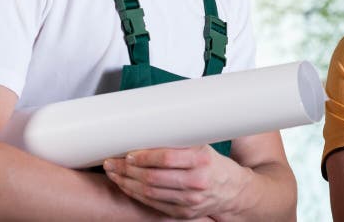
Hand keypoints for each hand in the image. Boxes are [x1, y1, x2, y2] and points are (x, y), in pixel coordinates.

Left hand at [103, 144, 253, 219]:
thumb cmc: (213, 164)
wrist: (231, 190)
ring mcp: (189, 201)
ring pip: (149, 193)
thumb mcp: (203, 147)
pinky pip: (153, 205)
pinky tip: (126, 186)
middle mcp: (196, 182)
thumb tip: (148, 129)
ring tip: (114, 173)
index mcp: (202, 160)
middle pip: (153, 177)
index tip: (129, 152)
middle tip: (112, 161)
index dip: (144, 157)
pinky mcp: (182, 213)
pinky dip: (136, 195)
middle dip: (127, 170)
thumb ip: (179, 142)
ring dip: (126, 183)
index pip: (166, 158)